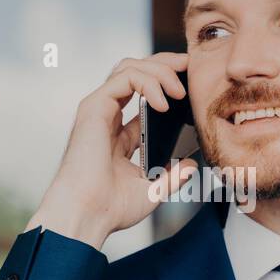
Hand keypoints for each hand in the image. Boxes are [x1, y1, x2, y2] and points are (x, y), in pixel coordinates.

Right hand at [25, 52, 198, 249]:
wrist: (88, 215)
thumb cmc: (110, 208)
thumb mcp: (152, 190)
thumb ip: (172, 175)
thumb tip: (191, 165)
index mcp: (120, 134)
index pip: (143, 94)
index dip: (167, 82)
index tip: (191, 85)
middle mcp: (108, 117)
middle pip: (136, 71)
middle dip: (165, 64)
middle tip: (189, 69)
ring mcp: (100, 110)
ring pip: (130, 67)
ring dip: (160, 71)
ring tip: (179, 91)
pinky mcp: (94, 107)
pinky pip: (125, 77)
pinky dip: (148, 82)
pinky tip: (163, 103)